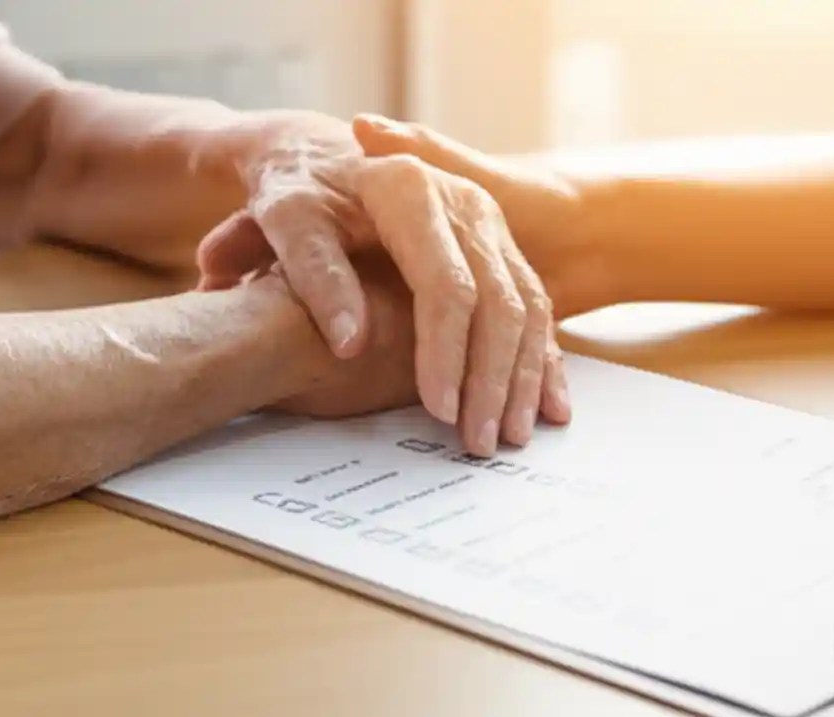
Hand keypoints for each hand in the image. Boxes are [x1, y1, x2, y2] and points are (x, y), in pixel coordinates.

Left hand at [198, 111, 568, 454]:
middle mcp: (463, 203)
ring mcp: (488, 225)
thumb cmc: (295, 191)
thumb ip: (313, 274)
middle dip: (491, 378)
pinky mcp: (499, 247)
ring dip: (523, 379)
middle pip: (497, 301)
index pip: (445, 284)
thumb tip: (350, 343)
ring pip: (526, 308)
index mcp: (412, 189)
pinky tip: (548, 409)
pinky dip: (543, 361)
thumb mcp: (285, 220)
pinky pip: (536, 308)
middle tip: (478, 443)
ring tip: (508, 439)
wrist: (316, 157)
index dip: (445, 351)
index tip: (437, 411)